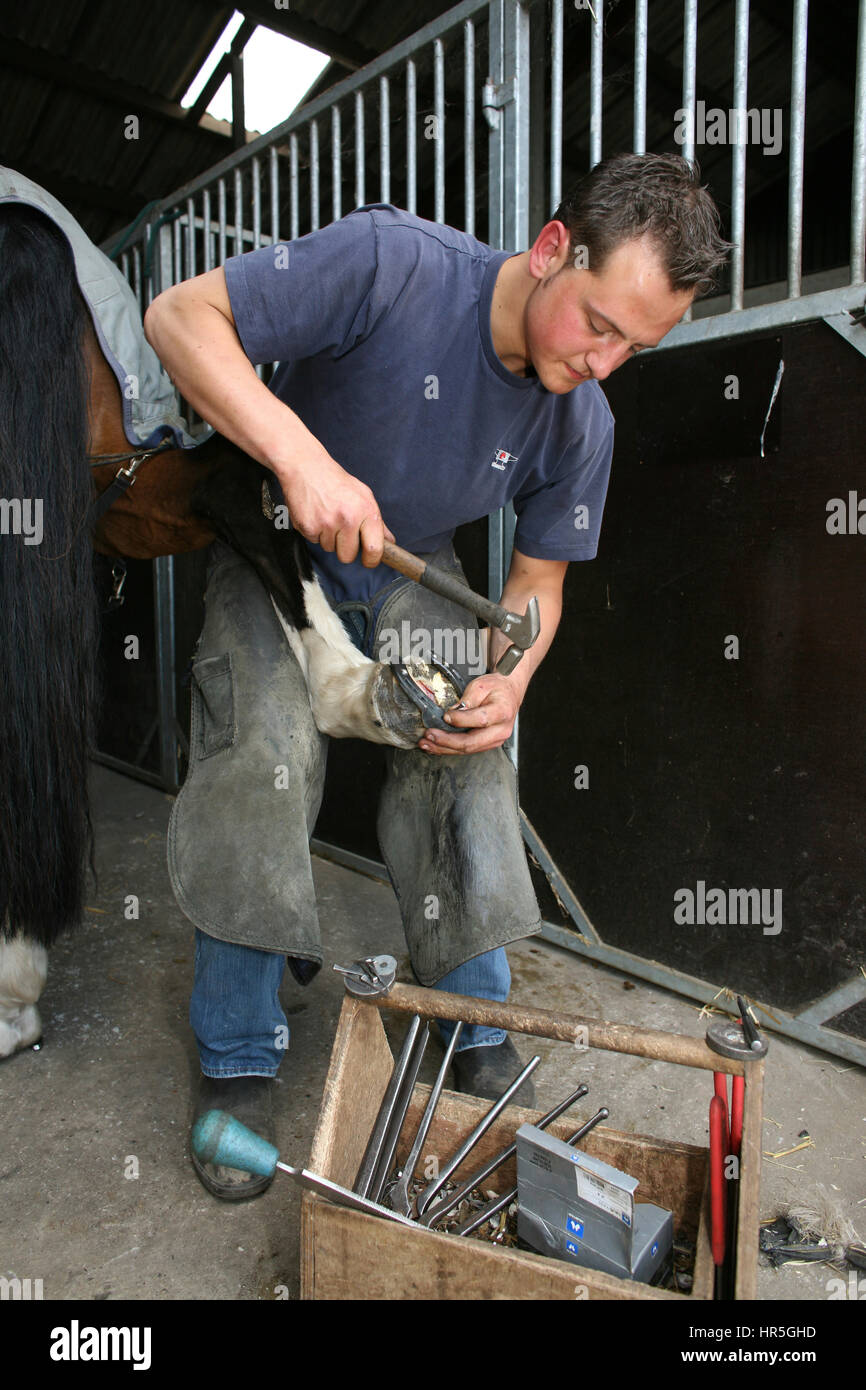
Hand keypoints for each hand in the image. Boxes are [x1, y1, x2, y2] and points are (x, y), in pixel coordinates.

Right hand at [277, 450, 392, 565]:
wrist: (305, 467)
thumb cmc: (335, 480)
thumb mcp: (363, 495)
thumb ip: (377, 521)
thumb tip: (388, 540)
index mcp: (366, 511)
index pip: (374, 549)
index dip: (372, 560)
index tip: (369, 560)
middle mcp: (347, 518)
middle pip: (348, 556)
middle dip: (345, 549)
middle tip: (342, 531)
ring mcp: (327, 524)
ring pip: (330, 549)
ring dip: (329, 538)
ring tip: (327, 516)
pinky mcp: (308, 527)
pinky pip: (314, 542)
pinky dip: (315, 532)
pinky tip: (316, 515)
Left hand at [417, 673, 521, 755]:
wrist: (509, 693)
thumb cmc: (496, 688)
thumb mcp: (481, 686)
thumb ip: (467, 700)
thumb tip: (451, 715)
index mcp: (502, 712)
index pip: (480, 720)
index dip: (460, 720)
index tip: (445, 715)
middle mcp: (501, 730)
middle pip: (471, 742)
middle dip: (446, 741)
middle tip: (428, 735)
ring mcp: (495, 740)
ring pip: (467, 749)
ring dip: (444, 748)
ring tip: (426, 744)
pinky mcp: (487, 744)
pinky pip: (467, 749)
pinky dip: (449, 749)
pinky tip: (436, 747)